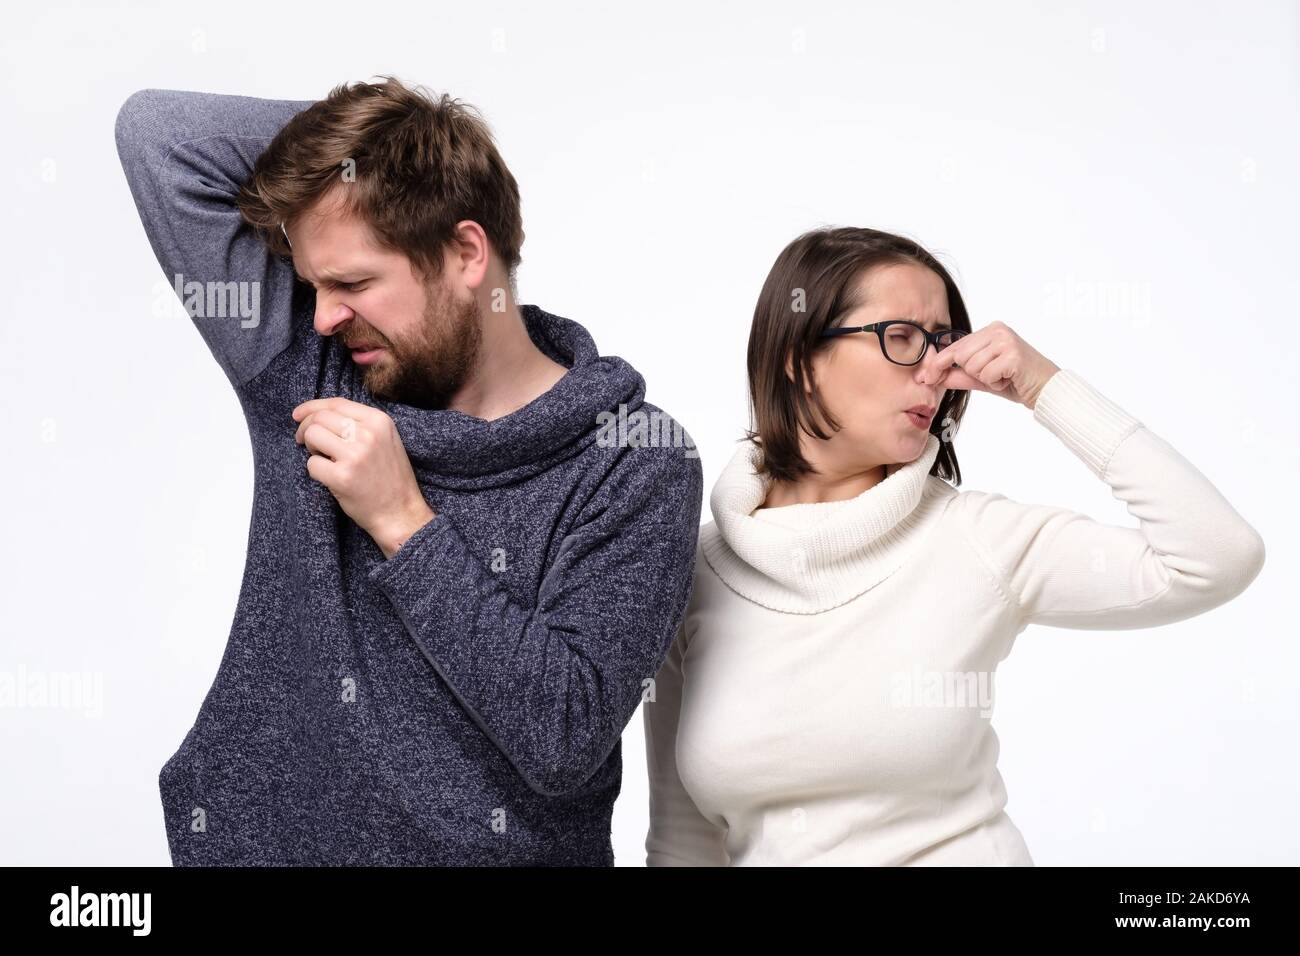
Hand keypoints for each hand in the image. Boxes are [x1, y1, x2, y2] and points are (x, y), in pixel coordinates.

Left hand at [292, 397, 436, 557]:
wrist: (401, 512)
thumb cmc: (390, 478)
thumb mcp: (385, 440)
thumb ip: (359, 424)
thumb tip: (317, 414)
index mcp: (380, 421)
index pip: (337, 403)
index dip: (312, 407)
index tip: (298, 415)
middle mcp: (369, 434)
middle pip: (320, 418)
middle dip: (306, 429)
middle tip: (307, 444)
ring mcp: (356, 455)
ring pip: (312, 435)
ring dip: (311, 449)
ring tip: (325, 460)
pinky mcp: (343, 477)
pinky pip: (311, 464)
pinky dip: (315, 471)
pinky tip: (331, 478)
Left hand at [916, 320, 1059, 408]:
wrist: (1046, 389)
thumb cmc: (1015, 381)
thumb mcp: (982, 378)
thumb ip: (959, 375)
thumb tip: (933, 376)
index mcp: (989, 330)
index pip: (955, 346)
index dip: (939, 363)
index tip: (925, 377)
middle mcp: (997, 330)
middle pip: (961, 356)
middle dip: (972, 373)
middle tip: (993, 376)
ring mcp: (1006, 340)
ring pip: (972, 366)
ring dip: (986, 379)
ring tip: (1003, 377)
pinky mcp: (1013, 354)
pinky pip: (987, 374)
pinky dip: (996, 384)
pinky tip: (1009, 380)